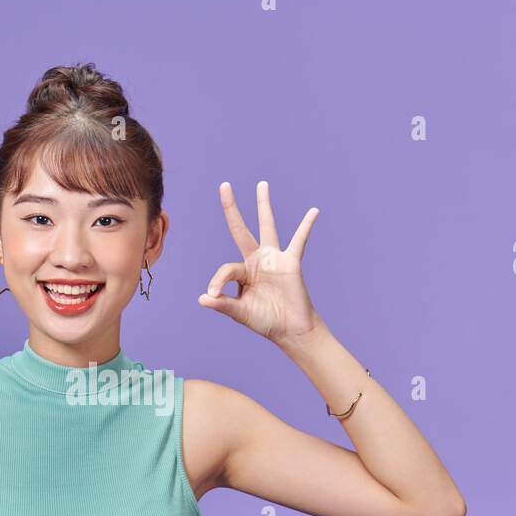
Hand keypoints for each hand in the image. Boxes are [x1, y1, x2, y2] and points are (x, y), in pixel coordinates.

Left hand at [199, 181, 322, 344]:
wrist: (290, 330)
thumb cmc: (265, 320)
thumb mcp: (240, 313)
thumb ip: (223, 304)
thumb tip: (202, 299)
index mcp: (242, 272)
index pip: (227, 268)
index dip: (217, 281)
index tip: (212, 295)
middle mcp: (256, 260)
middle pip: (240, 229)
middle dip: (231, 208)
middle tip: (223, 185)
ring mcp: (274, 259)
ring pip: (267, 226)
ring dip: (263, 205)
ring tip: (261, 184)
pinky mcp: (291, 263)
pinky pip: (299, 241)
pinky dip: (306, 226)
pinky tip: (313, 211)